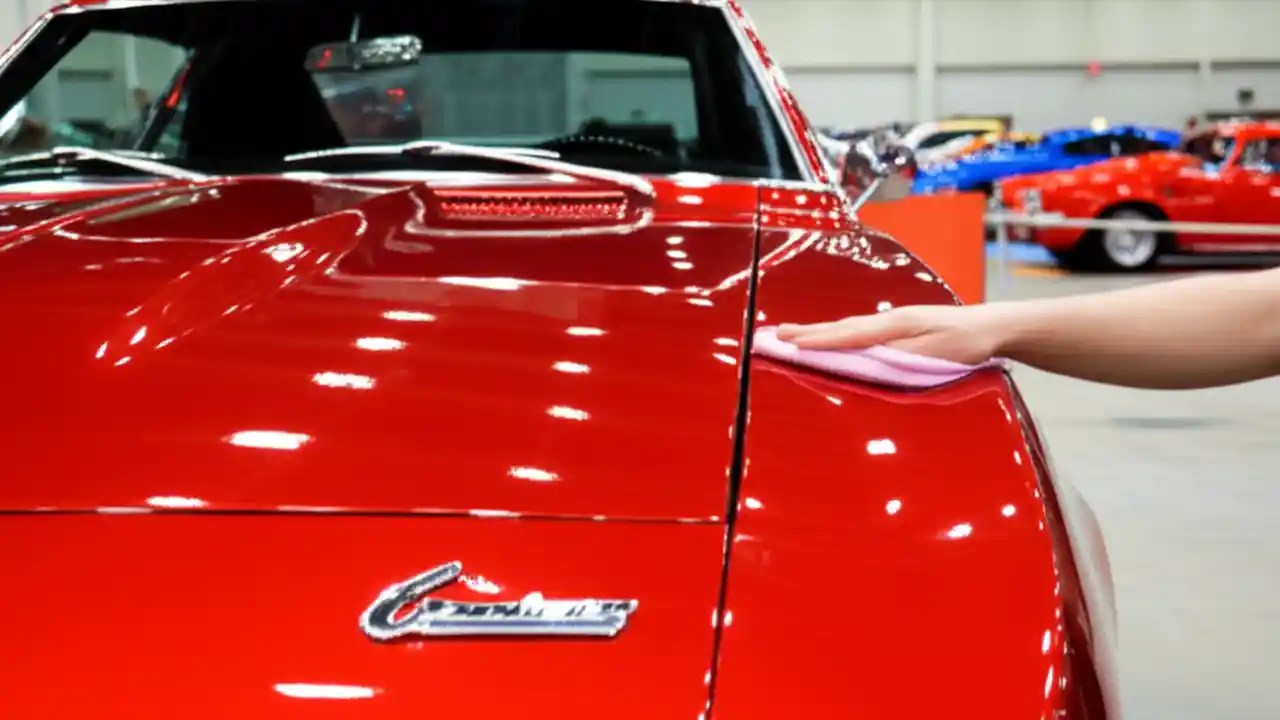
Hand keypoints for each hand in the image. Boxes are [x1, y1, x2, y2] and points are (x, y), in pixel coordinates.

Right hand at [776, 305, 1004, 365]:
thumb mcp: (935, 353)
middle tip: (775, 334)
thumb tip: (863, 357)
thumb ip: (898, 356)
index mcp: (894, 325)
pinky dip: (839, 334)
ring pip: (848, 328)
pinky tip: (834, 337)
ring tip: (794, 334)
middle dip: (807, 332)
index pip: (847, 335)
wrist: (995, 328)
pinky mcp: (901, 327)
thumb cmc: (967, 343)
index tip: (787, 343)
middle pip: (841, 327)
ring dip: (819, 332)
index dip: (816, 340)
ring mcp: (894, 321)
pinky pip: (860, 332)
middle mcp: (889, 319)